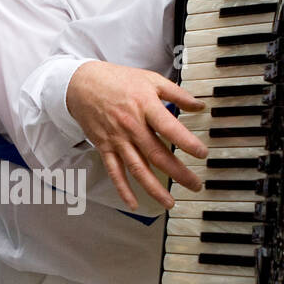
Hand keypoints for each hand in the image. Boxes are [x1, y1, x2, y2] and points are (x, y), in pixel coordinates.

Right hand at [65, 60, 206, 209]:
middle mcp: (132, 126)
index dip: (187, 143)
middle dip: (179, 173)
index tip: (202, 154)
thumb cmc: (117, 80)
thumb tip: (200, 106)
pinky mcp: (105, 148)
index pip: (170, 128)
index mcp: (146, 107)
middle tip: (195, 185)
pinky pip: (115, 172)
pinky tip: (133, 203)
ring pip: (138, 169)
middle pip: (158, 155)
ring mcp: (117, 140)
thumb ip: (177, 94)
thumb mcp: (151, 80)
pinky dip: (123, 189)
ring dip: (154, 189)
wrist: (81, 84)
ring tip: (170, 202)